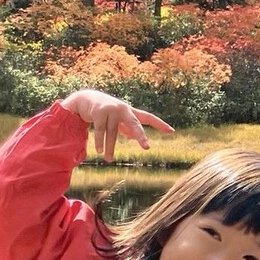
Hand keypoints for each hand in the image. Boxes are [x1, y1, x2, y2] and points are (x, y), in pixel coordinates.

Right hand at [59, 89, 173, 158]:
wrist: (88, 99)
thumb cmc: (108, 111)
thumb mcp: (120, 120)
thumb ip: (128, 128)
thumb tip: (135, 138)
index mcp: (131, 112)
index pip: (149, 118)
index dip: (160, 124)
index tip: (171, 131)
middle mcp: (124, 109)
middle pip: (135, 124)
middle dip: (140, 136)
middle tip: (147, 148)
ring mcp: (112, 110)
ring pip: (112, 132)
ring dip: (110, 147)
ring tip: (109, 160)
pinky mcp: (99, 112)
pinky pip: (100, 130)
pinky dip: (100, 141)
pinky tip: (100, 151)